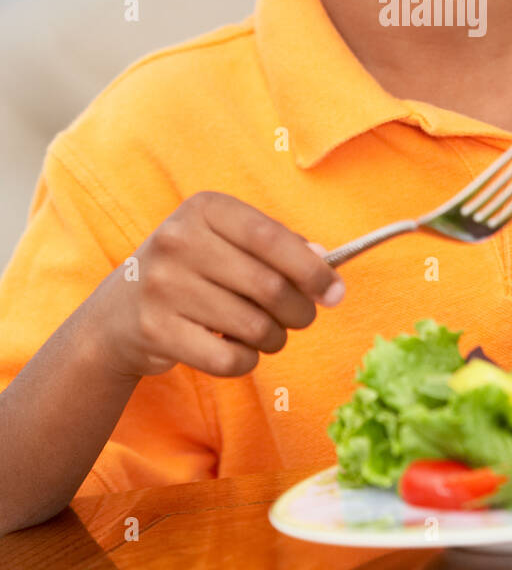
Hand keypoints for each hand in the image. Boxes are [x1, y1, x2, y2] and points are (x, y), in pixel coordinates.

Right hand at [88, 191, 344, 378]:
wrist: (119, 313)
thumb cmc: (193, 271)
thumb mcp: (227, 242)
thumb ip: (277, 246)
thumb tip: (325, 261)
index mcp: (204, 208)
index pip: (271, 238)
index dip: (312, 269)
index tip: (336, 292)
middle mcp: (178, 241)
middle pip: (269, 286)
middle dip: (301, 310)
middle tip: (302, 317)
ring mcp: (162, 286)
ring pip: (254, 326)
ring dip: (274, 338)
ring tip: (267, 333)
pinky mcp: (155, 331)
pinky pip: (229, 359)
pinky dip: (247, 361)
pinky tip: (239, 350)